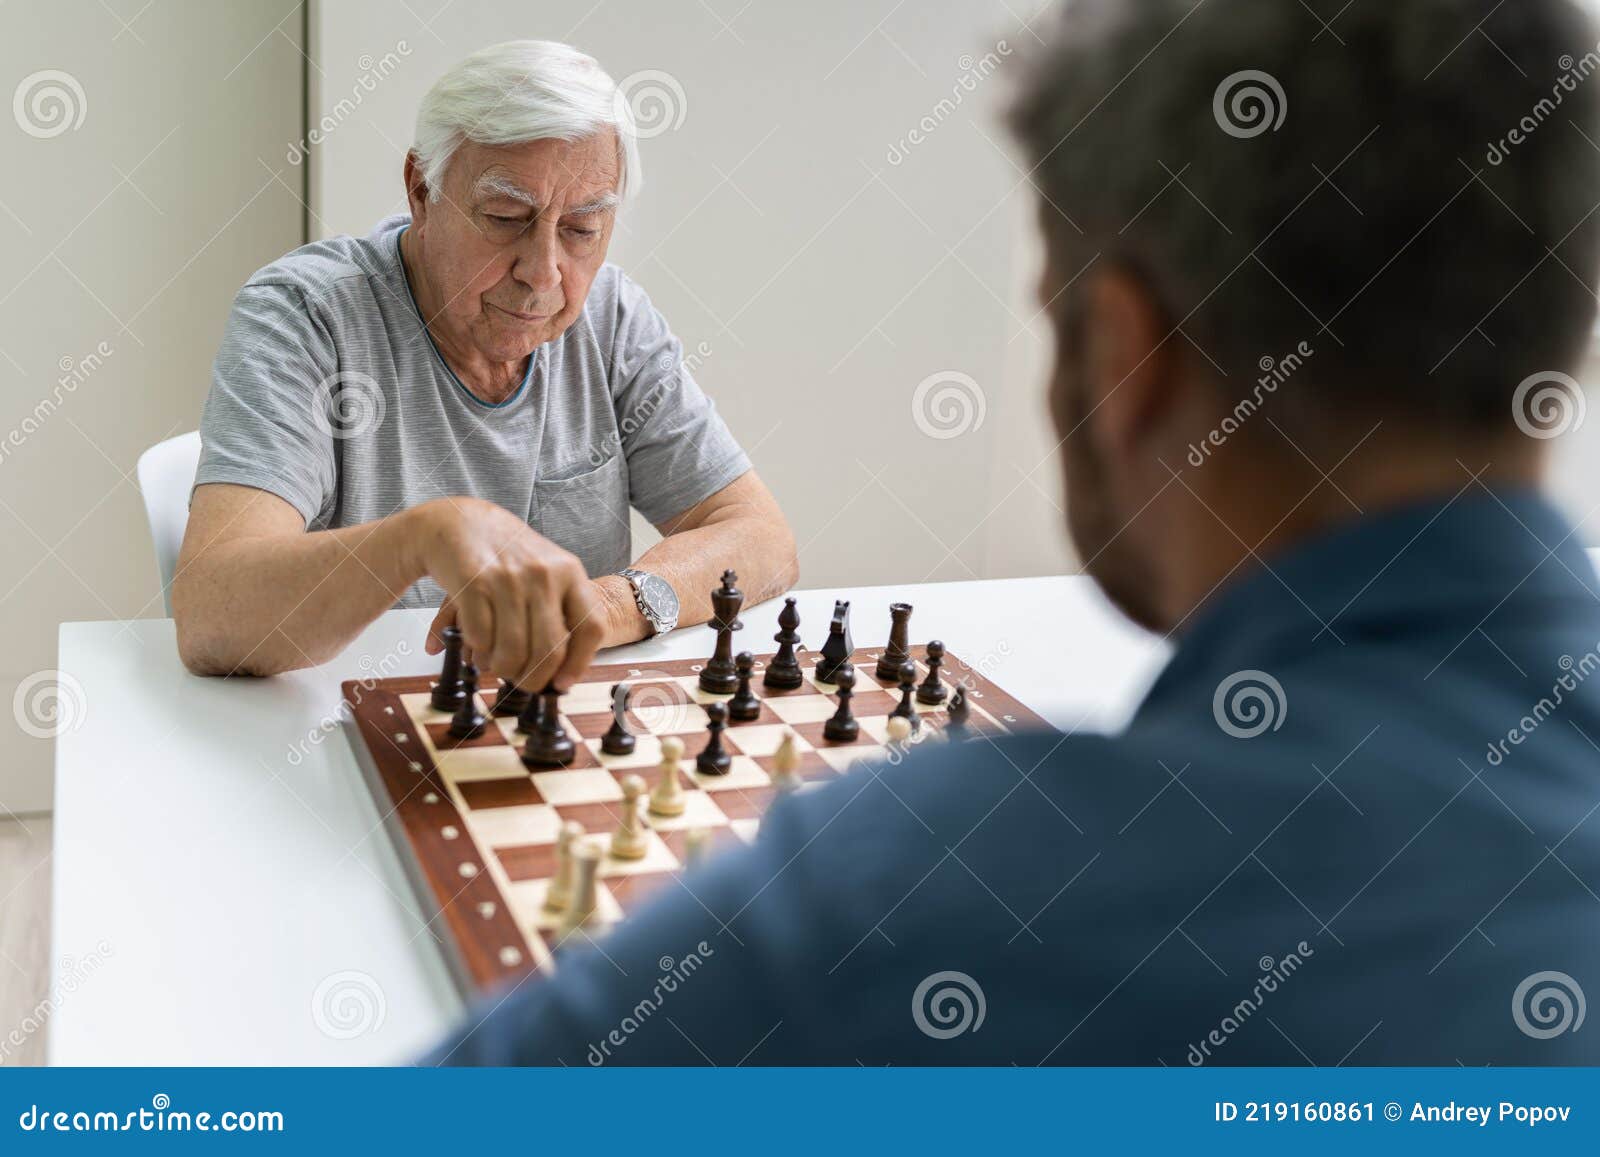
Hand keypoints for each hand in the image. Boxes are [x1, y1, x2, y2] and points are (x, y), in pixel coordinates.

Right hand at [414, 498, 605, 691]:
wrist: (456, 520)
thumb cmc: (503, 552)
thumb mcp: (544, 570)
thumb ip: (558, 609)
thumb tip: (560, 668)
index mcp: (569, 571)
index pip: (590, 627)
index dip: (579, 664)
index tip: (562, 684)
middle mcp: (544, 573)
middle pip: (550, 650)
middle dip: (533, 678)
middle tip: (522, 682)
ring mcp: (509, 577)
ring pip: (513, 651)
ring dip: (502, 668)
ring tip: (495, 664)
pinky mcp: (474, 582)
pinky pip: (481, 637)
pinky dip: (478, 651)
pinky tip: (477, 646)